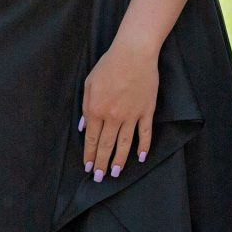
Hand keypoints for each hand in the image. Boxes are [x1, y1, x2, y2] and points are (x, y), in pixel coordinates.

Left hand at [80, 37, 158, 181]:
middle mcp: (114, 117)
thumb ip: (86, 107)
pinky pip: (145, 134)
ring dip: (120, 161)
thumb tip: (84, 127)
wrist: (133, 54)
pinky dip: (144, 147)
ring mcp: (132, 116)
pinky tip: (141, 157)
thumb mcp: (89, 84)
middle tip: (100, 178)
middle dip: (102, 164)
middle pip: (107, 146)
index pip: (92, 139)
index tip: (88, 167)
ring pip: (125, 144)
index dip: (90, 155)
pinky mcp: (147, 112)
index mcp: (97, 110)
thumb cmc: (108, 65)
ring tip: (117, 174)